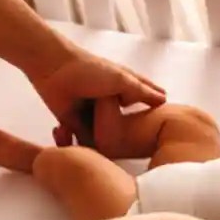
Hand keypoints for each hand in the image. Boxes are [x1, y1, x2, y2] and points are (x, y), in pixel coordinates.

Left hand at [29, 47, 165, 145]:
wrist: (54, 70)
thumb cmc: (91, 70)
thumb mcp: (123, 79)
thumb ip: (143, 93)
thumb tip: (164, 101)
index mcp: (126, 90)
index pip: (146, 104)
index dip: (154, 117)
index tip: (164, 129)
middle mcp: (113, 105)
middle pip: (127, 127)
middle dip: (128, 136)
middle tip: (132, 149)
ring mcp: (96, 117)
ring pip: (107, 138)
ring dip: (104, 142)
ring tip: (103, 142)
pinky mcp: (78, 127)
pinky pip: (87, 142)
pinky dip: (85, 143)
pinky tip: (81, 136)